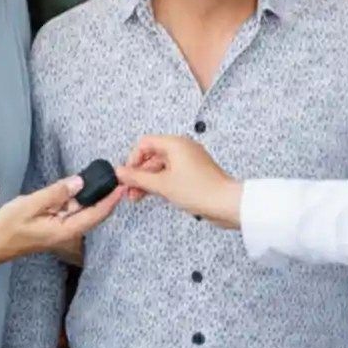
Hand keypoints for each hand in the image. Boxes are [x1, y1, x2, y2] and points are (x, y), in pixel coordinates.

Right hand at [0, 175, 121, 259]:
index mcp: (66, 231)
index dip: (110, 201)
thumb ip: (56, 193)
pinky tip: (82, 187)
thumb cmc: (10, 226)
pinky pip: (74, 210)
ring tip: (104, 178)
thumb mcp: (31, 205)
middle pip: (94, 213)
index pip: (95, 214)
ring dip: (94, 196)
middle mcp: (69, 232)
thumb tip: (79, 182)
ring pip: (84, 210)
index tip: (121, 186)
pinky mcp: (58, 224)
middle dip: (106, 196)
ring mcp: (64, 229)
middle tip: (116, 176)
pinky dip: (81, 198)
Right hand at [115, 135, 243, 228]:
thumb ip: (138, 177)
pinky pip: (171, 174)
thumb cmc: (201, 191)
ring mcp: (189, 161)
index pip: (145, 143)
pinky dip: (160, 183)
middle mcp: (183, 149)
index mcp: (175, 143)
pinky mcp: (194, 174)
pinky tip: (153, 194)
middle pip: (152, 155)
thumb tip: (121, 172)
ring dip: (148, 180)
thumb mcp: (162, 185)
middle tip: (129, 189)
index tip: (127, 175)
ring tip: (137, 196)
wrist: (226, 204)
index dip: (132, 159)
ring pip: (161, 167)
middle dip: (139, 173)